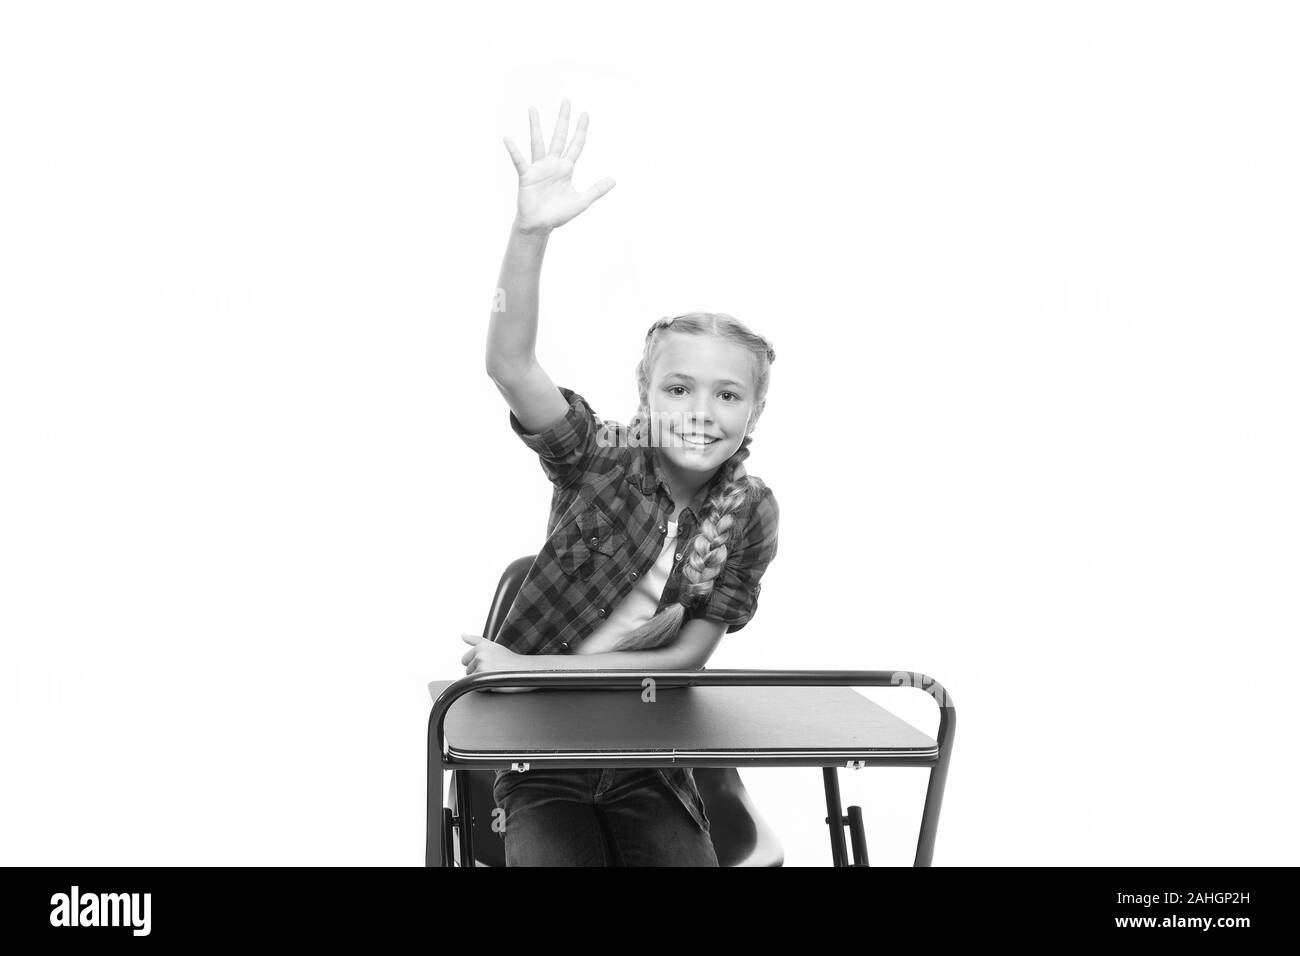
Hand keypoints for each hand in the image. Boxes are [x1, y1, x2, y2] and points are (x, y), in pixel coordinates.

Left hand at [459, 633, 537, 692]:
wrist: (526, 669)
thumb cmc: (509, 659)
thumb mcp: (492, 646)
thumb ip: (475, 640)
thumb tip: (462, 634)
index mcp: (480, 646)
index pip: (464, 660)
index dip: (476, 665)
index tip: (489, 663)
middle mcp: (480, 654)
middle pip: (467, 671)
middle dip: (478, 673)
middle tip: (494, 670)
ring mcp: (482, 665)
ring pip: (471, 680)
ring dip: (482, 681)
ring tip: (496, 675)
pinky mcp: (484, 677)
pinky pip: (476, 687)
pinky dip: (485, 688)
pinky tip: (496, 682)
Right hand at [503, 99, 615, 233]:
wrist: (540, 226)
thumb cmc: (558, 214)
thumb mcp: (581, 202)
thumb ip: (596, 190)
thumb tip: (614, 180)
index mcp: (566, 168)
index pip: (576, 144)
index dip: (581, 130)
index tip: (585, 113)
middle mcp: (553, 164)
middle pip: (559, 136)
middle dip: (563, 119)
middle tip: (566, 100)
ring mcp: (539, 168)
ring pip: (538, 142)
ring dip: (535, 125)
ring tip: (533, 108)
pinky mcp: (526, 176)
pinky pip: (520, 161)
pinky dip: (514, 150)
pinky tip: (508, 139)